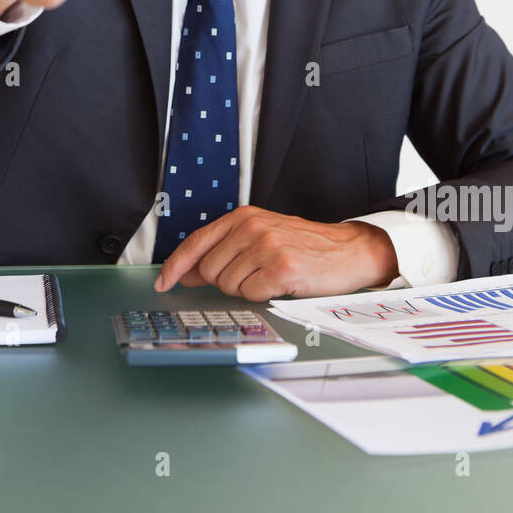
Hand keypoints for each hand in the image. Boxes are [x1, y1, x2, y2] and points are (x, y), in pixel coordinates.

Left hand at [152, 207, 399, 299]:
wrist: (348, 250)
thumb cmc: (303, 246)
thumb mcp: (260, 238)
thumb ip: (223, 251)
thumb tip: (187, 272)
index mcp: (243, 217)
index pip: (197, 242)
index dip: (176, 265)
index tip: (163, 283)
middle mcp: (252, 227)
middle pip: (210, 271)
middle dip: (226, 281)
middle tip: (254, 274)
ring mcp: (267, 247)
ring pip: (229, 286)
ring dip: (247, 289)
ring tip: (270, 276)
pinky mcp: (282, 268)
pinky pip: (251, 294)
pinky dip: (263, 295)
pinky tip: (280, 284)